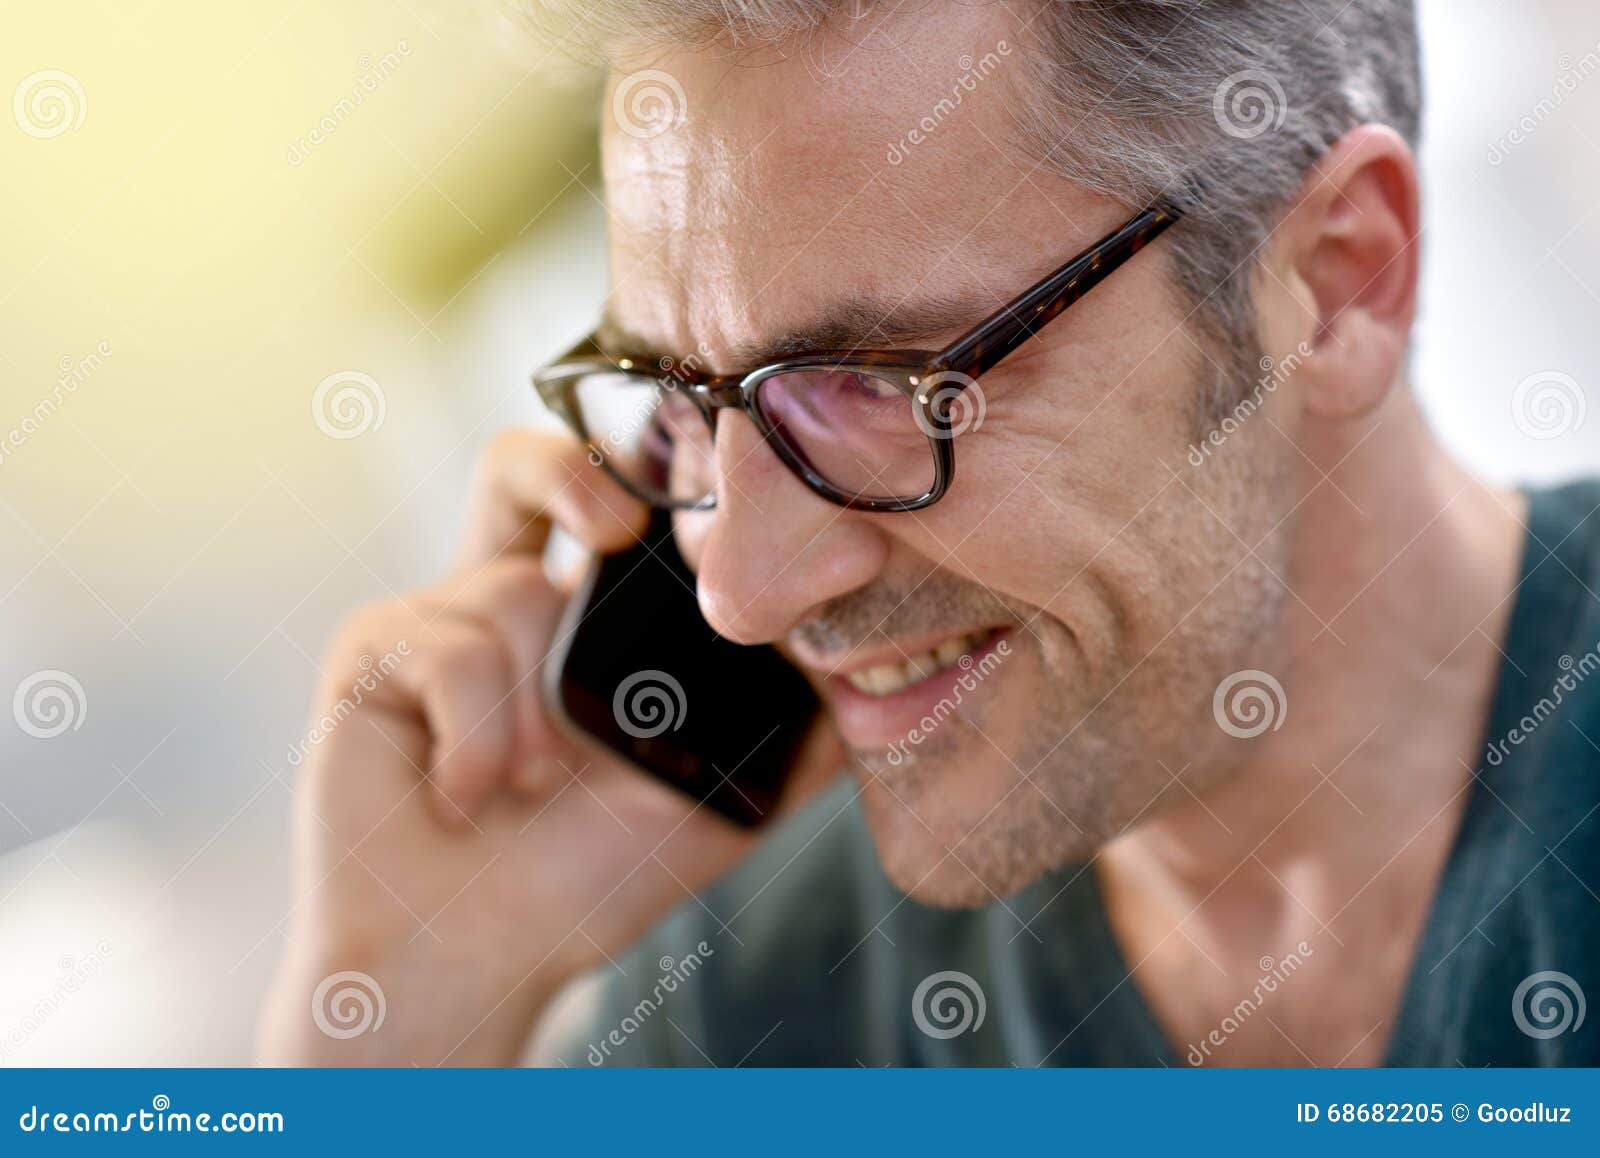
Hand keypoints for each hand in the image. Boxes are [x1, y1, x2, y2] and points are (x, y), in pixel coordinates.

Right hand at [257, 429, 840, 1064]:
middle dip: (571, 470)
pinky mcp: (374, 653)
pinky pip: (450, 652)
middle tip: (618, 522)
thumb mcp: (721, 797)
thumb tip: (879, 676)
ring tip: (534, 784)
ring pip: (512, 593)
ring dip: (538, 711)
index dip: (644, 475)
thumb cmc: (588, 876)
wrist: (472, 954)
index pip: (613, 506)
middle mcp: (508, 601)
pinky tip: (466, 797)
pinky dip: (478, 738)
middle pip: (524, 466)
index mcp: (587, 623)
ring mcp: (437, 622)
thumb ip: (796, 732)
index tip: (702, 501)